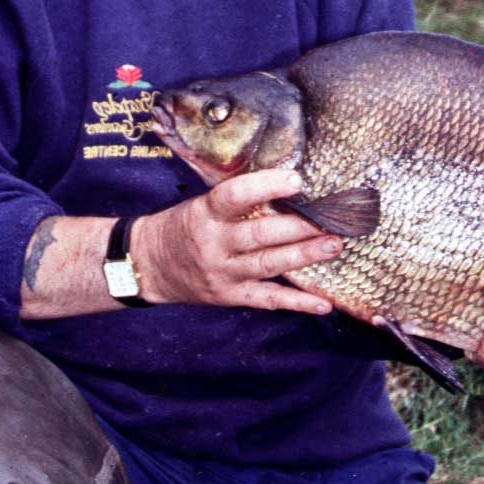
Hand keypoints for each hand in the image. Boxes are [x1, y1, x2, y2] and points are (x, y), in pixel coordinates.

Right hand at [130, 169, 339, 312]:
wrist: (150, 266)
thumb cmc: (184, 227)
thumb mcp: (201, 204)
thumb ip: (236, 198)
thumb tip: (287, 183)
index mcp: (205, 214)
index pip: (234, 196)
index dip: (265, 187)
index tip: (296, 180)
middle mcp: (215, 244)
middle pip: (260, 234)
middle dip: (299, 227)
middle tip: (332, 220)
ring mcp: (224, 273)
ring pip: (269, 265)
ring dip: (304, 256)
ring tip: (334, 246)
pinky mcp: (231, 297)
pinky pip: (268, 300)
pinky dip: (298, 303)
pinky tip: (324, 303)